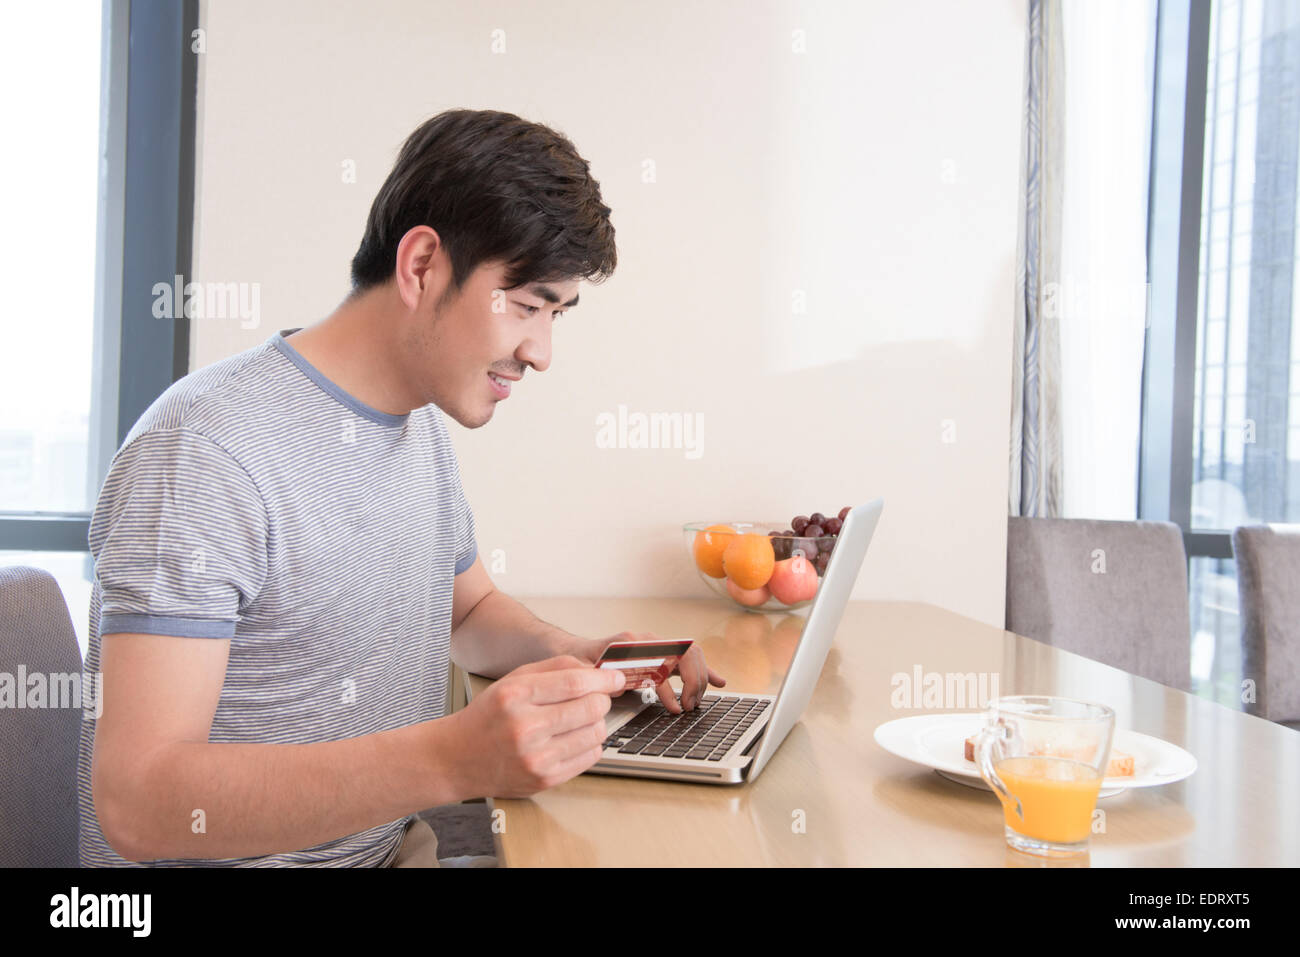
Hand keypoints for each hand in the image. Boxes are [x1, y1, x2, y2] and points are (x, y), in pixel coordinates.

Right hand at [451, 655, 625, 797]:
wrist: (457, 758)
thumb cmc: (488, 716)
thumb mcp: (513, 680)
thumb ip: (555, 668)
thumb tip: (596, 671)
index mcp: (516, 695)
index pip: (575, 682)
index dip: (603, 679)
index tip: (616, 678)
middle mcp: (525, 727)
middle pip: (591, 707)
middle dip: (601, 700)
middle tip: (594, 698)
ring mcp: (535, 757)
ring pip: (596, 733)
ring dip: (596, 723)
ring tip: (578, 720)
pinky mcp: (544, 779)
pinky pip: (590, 757)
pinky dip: (590, 744)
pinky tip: (572, 738)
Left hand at [579, 631, 725, 713]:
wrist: (581, 651)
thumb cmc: (582, 662)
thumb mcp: (584, 670)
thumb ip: (598, 678)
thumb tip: (616, 689)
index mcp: (630, 642)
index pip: (662, 662)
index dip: (670, 688)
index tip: (675, 709)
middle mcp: (647, 639)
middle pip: (684, 653)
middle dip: (693, 682)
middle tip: (689, 707)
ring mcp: (657, 643)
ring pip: (692, 654)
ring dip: (700, 678)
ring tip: (696, 702)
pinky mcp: (662, 652)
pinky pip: (690, 657)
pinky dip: (705, 670)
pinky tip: (720, 681)